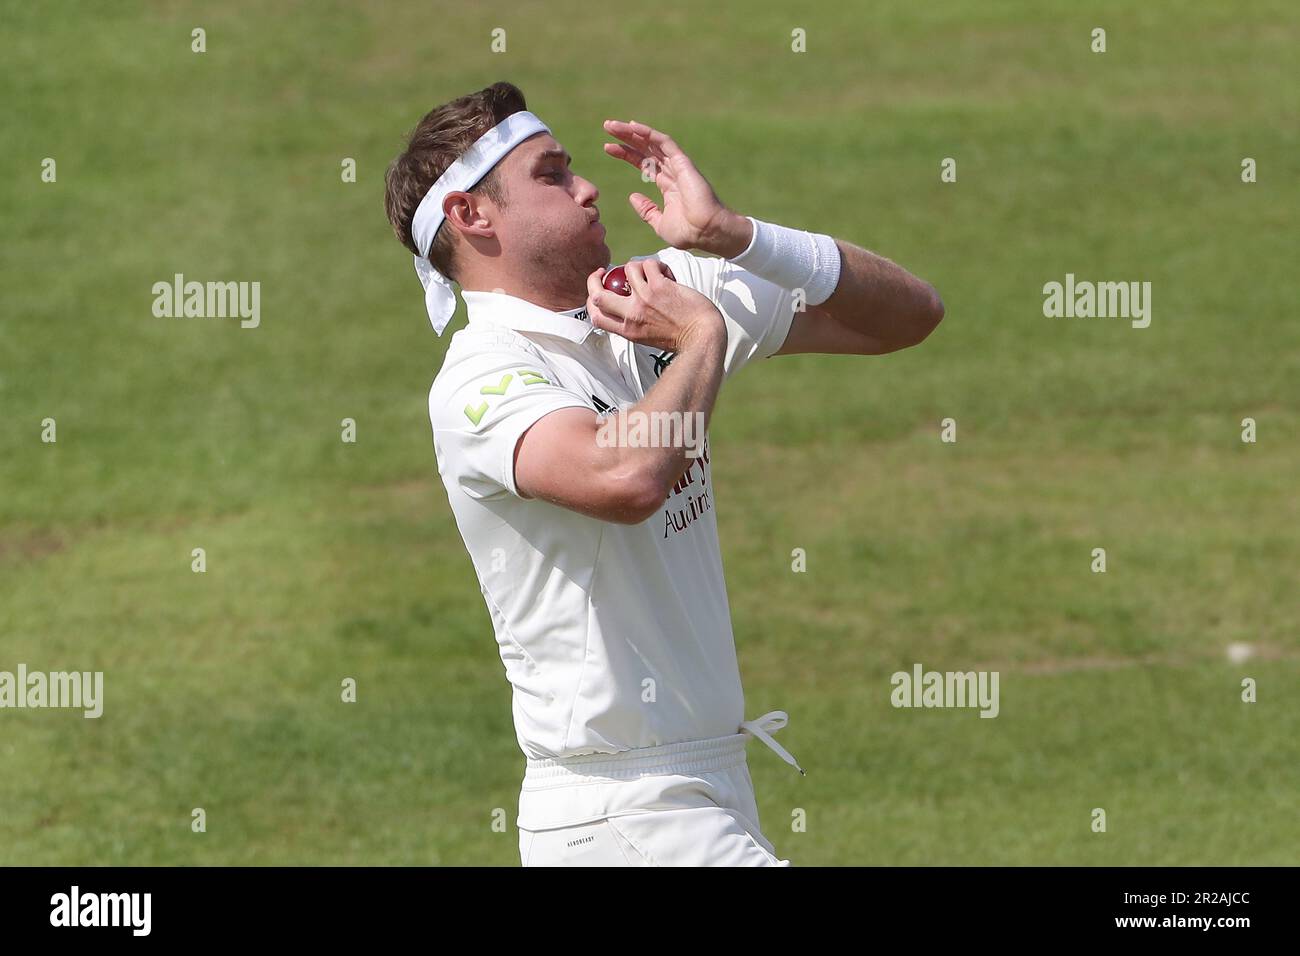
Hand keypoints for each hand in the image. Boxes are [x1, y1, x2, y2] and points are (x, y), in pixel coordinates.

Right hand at [586, 260, 723, 352]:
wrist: (702, 336)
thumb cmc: (680, 337)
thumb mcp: (647, 337)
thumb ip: (633, 323)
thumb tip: (625, 305)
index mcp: (628, 330)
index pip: (595, 316)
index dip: (591, 300)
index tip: (597, 290)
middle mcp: (632, 314)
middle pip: (598, 294)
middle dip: (596, 278)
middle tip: (605, 271)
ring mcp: (644, 299)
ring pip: (627, 269)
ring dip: (637, 266)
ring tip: (650, 273)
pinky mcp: (660, 286)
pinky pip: (649, 264)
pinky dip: (657, 266)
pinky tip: (667, 275)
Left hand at [602, 119, 750, 256]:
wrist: (706, 232)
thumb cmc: (688, 232)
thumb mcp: (660, 224)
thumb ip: (646, 210)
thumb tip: (632, 196)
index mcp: (667, 184)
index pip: (643, 163)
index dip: (626, 154)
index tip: (608, 147)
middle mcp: (672, 171)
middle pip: (645, 149)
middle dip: (626, 137)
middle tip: (607, 126)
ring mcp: (678, 165)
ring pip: (652, 142)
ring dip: (632, 131)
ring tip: (611, 125)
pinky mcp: (683, 162)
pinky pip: (663, 142)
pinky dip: (648, 133)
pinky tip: (632, 127)